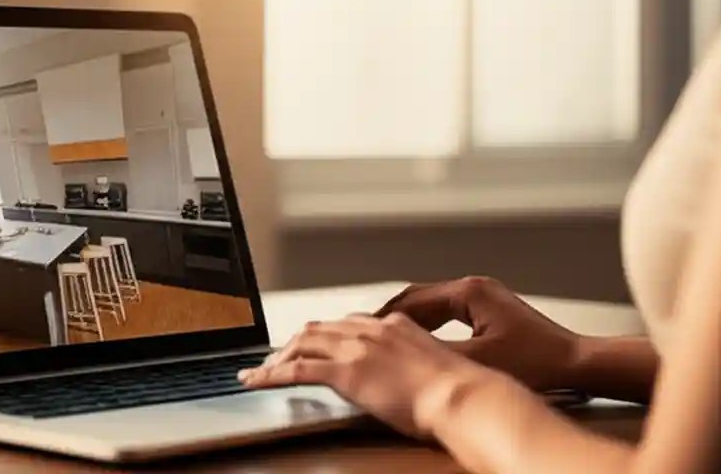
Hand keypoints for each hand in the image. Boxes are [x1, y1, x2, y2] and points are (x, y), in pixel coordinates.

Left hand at [239, 313, 505, 437]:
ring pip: (303, 343)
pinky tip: (258, 380)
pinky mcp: (345, 372)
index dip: (329, 335)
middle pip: (322, 328)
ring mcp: (356, 349)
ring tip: (263, 370)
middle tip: (282, 357)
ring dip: (280, 356)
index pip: (351, 323)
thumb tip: (414, 376)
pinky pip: (297, 370)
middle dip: (298, 342)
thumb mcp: (440, 364)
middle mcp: (372, 330)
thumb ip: (419, 361)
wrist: (462, 396)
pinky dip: (271, 374)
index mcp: (395, 325)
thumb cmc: (462, 390)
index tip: (319, 345)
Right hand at [375, 276, 587, 391]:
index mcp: (468, 292)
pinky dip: (429, 327)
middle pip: (419, 298)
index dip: (384, 317)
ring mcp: (484, 298)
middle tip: (364, 334)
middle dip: (391, 317)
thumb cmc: (536, 362)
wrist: (575, 364)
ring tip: (384, 341)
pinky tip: (420, 345)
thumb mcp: (478, 362)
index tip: (361, 330)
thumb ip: (437, 355)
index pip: (412, 300)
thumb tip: (400, 355)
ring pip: (433, 306)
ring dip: (409, 322)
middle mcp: (474, 288)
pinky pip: (449, 315)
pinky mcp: (491, 311)